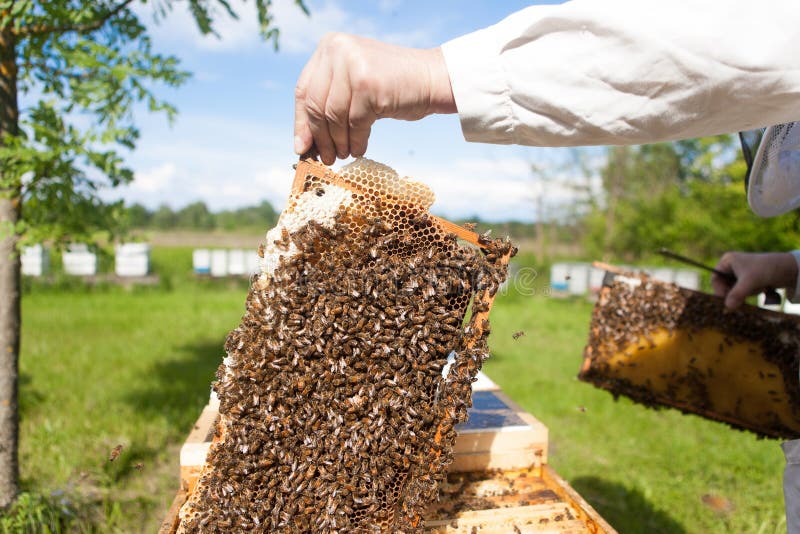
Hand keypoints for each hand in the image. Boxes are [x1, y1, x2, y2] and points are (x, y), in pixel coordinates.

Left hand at [294, 33, 455, 164]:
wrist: (433, 79)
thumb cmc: (392, 86)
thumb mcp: (354, 84)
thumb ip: (329, 101)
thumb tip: (302, 143)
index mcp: (330, 45)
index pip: (304, 90)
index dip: (301, 122)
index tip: (302, 147)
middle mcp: (338, 50)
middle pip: (316, 105)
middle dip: (319, 137)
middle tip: (325, 158)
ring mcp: (353, 65)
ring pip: (334, 117)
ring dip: (338, 142)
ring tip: (344, 155)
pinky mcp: (368, 85)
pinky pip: (354, 123)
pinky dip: (356, 141)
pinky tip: (360, 150)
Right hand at [712, 252, 797, 308]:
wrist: (787, 268)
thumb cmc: (765, 270)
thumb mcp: (749, 282)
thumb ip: (737, 294)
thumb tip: (727, 307)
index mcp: (728, 260)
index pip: (715, 278)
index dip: (719, 290)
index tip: (726, 300)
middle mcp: (732, 266)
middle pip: (723, 285)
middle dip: (733, 293)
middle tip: (740, 300)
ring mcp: (740, 273)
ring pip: (733, 289)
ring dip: (743, 294)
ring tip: (756, 289)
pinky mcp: (748, 279)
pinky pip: (742, 290)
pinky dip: (748, 293)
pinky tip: (759, 289)